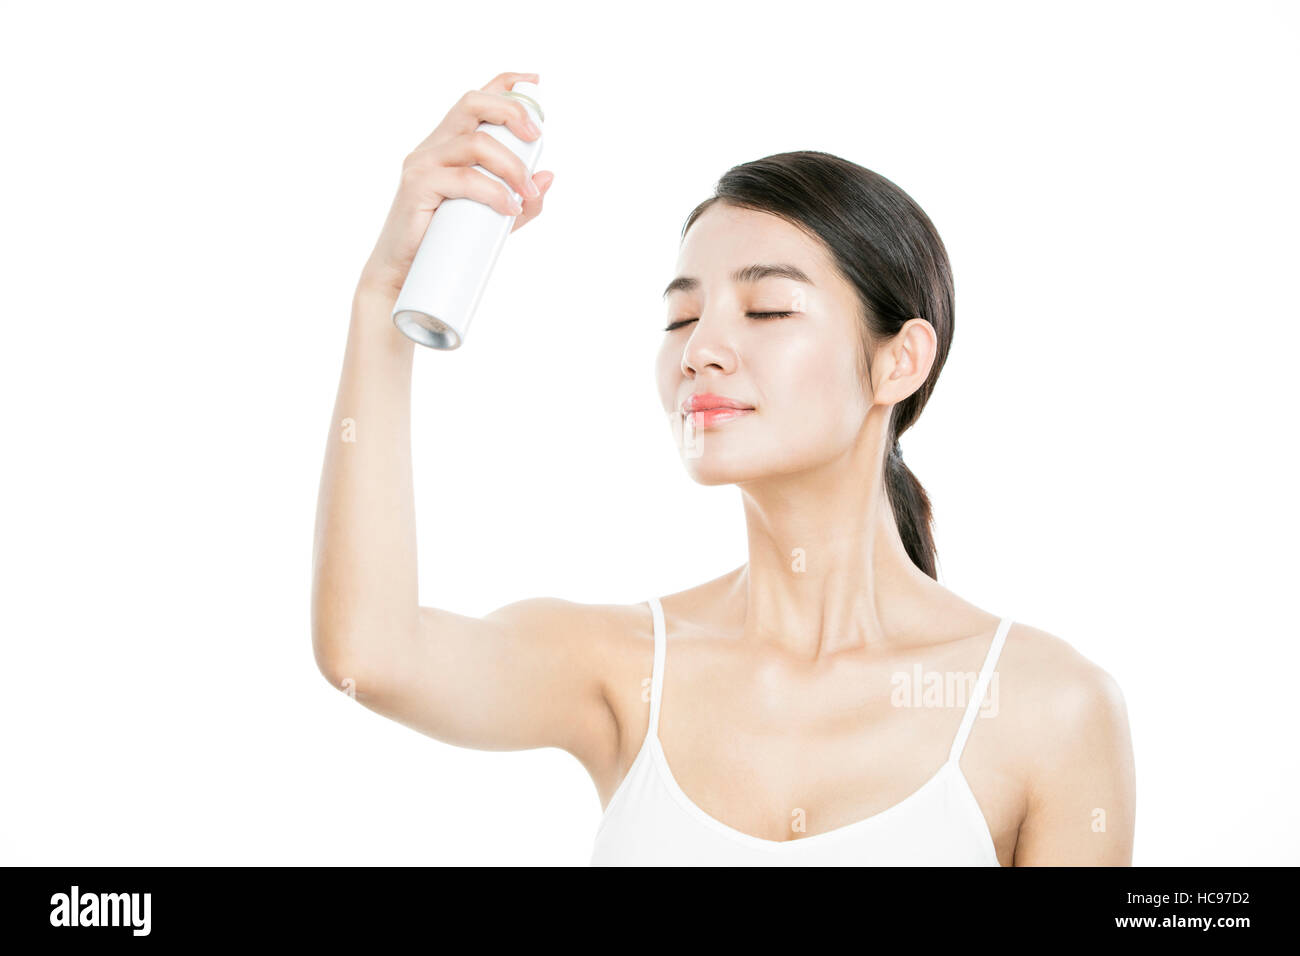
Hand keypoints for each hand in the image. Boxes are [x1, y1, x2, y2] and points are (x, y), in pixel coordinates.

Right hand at [357, 71, 554, 301]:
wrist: (404, 274)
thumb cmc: (445, 242)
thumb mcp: (493, 218)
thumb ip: (520, 199)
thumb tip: (548, 176)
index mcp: (449, 144)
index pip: (476, 101)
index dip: (504, 84)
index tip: (534, 81)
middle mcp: (435, 145)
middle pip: (472, 104)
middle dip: (511, 113)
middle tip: (537, 138)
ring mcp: (423, 163)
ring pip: (474, 143)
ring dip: (511, 166)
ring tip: (526, 193)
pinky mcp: (416, 186)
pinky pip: (463, 179)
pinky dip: (493, 192)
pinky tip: (508, 208)